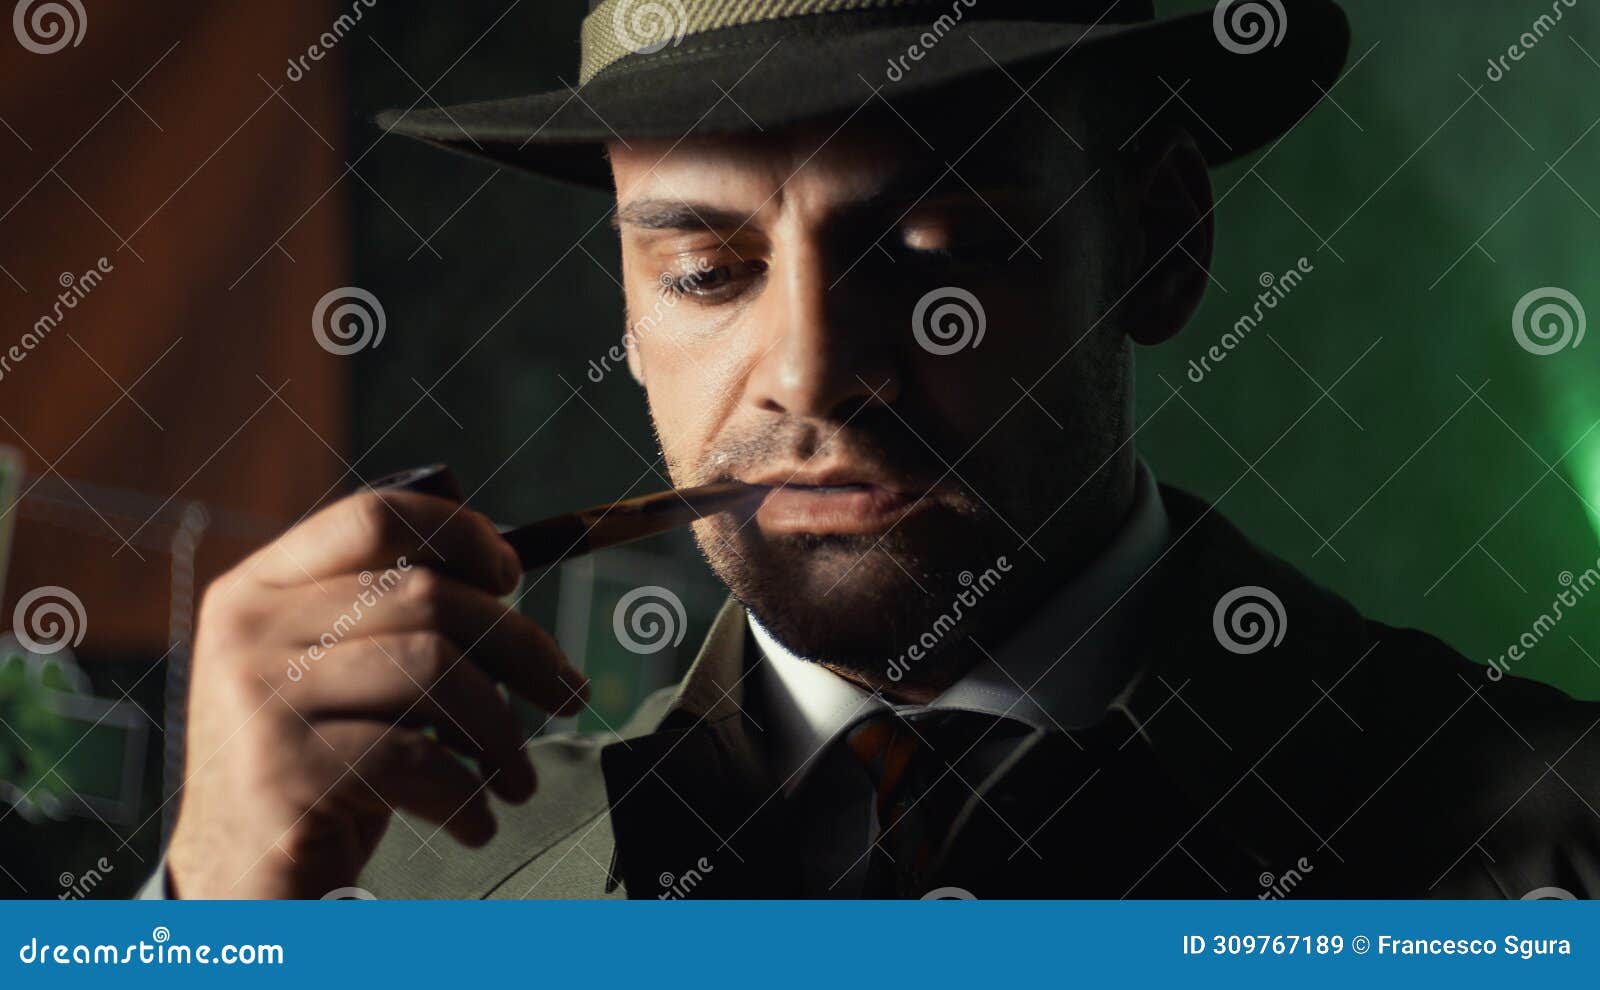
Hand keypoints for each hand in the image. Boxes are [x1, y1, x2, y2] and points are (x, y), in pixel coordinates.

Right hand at [164, 489, 586, 897]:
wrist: (232, 886)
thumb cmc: (312, 770)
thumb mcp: (334, 677)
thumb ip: (387, 617)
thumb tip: (502, 575)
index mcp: (259, 588)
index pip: (373, 516)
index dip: (459, 534)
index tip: (514, 578)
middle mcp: (247, 630)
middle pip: (427, 596)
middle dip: (523, 648)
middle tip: (568, 695)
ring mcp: (257, 698)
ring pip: (434, 669)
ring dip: (503, 732)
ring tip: (518, 778)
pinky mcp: (280, 773)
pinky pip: (414, 758)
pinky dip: (465, 795)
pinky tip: (475, 821)